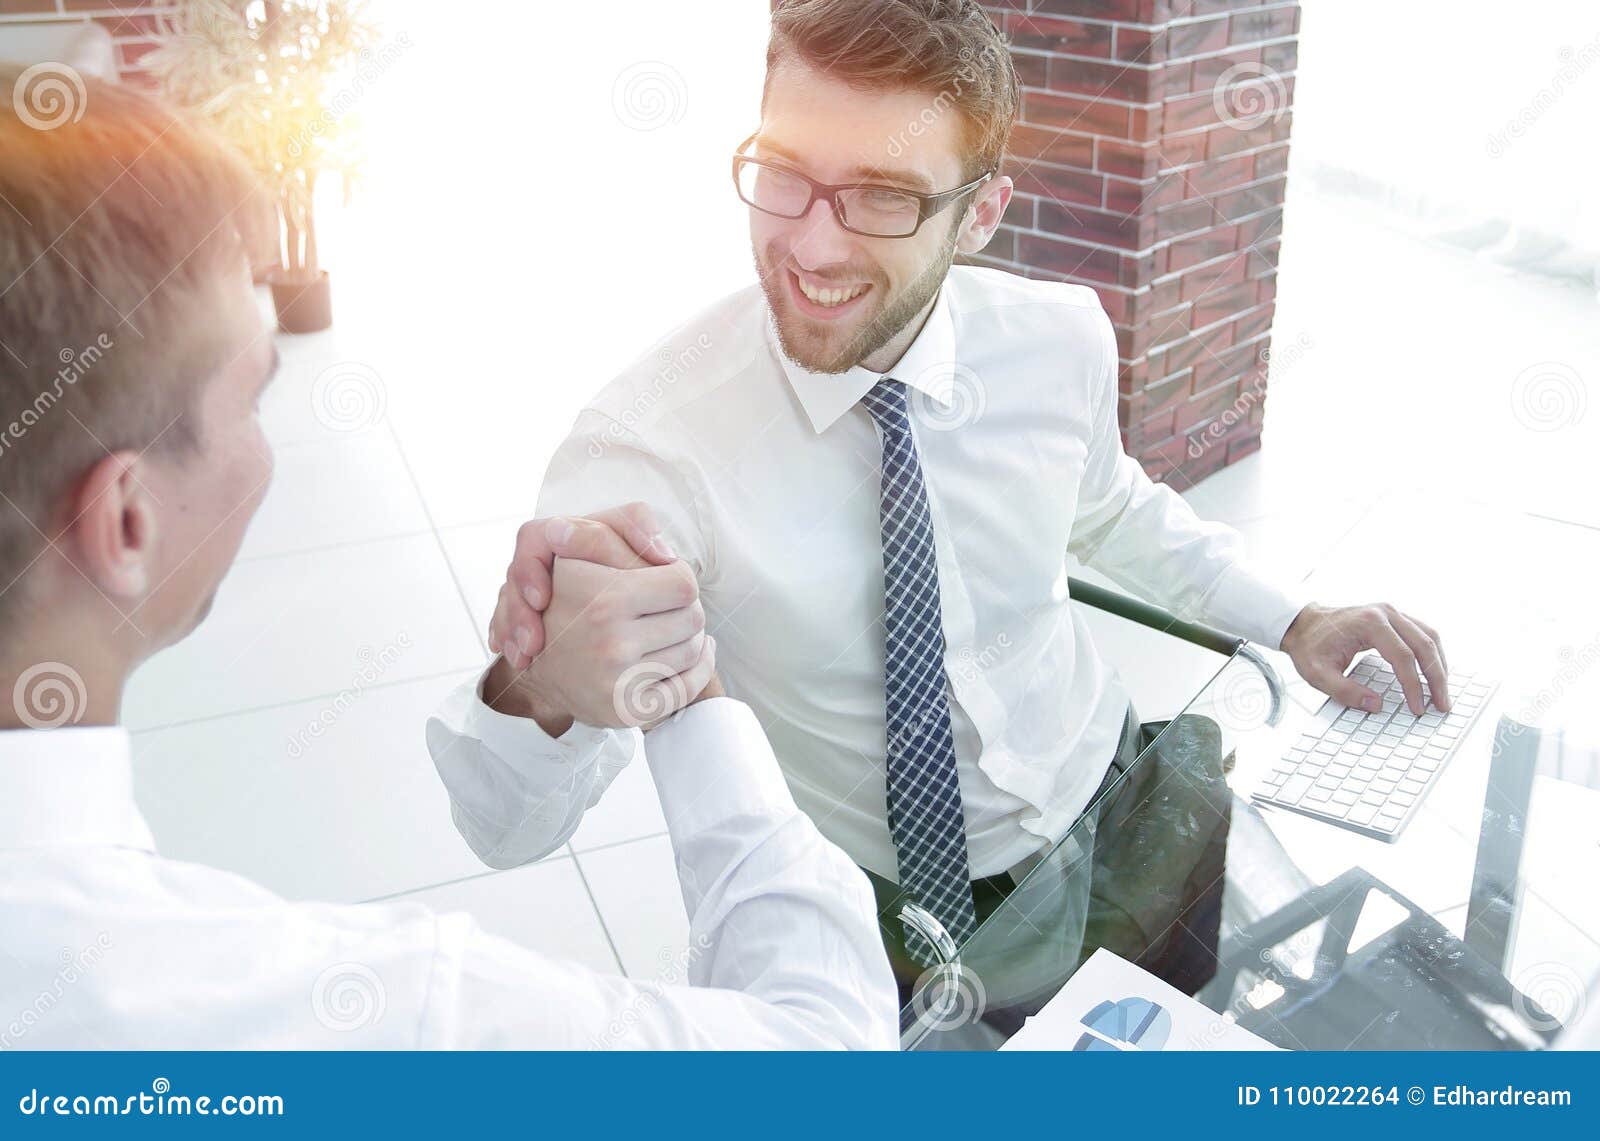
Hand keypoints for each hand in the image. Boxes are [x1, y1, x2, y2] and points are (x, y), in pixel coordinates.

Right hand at [483, 505, 715, 734]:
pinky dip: (697, 669)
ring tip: (668, 629)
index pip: (683, 583)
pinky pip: (688, 687)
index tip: (664, 579)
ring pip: (693, 649)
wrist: (537, 666)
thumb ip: (624, 526)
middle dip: (685, 608)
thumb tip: (668, 553)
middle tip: (668, 607)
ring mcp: (617, 682)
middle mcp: (608, 642)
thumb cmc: (566, 596)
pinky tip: (687, 655)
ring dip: (689, 638)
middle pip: (693, 616)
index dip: (678, 577)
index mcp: (602, 598)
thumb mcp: (579, 548)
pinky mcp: (627, 712)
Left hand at [1280, 602, 1449, 715]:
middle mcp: (1385, 613)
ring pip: (1429, 637)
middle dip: (1436, 678)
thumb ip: (1344, 691)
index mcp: (1369, 623)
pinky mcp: (1394, 618)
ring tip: (1442, 692)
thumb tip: (1377, 705)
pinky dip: (1432, 654)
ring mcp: (1392, 613)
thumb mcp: (1317, 674)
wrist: (1302, 623)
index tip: (1418, 707)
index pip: (1403, 657)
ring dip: (1440, 665)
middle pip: (1424, 645)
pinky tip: (1435, 673)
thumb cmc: (1310, 645)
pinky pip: (1423, 634)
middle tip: (1442, 704)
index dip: (1414, 685)